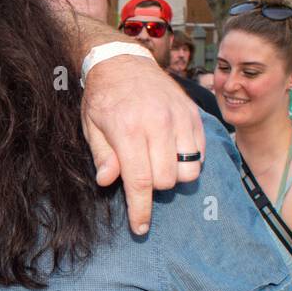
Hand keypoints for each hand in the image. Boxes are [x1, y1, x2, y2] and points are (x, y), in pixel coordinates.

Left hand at [81, 56, 205, 234]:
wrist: (123, 62)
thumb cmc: (103, 98)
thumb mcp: (91, 126)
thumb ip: (102, 156)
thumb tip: (108, 181)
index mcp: (128, 129)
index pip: (140, 181)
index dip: (141, 210)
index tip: (140, 228)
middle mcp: (158, 123)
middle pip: (167, 181)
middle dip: (153, 187)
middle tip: (140, 173)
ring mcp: (179, 118)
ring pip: (189, 170)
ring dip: (173, 175)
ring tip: (157, 163)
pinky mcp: (193, 114)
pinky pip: (200, 153)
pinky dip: (188, 161)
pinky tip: (171, 152)